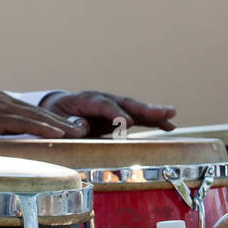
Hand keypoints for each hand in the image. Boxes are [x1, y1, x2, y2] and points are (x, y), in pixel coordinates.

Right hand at [0, 88, 87, 146]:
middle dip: (59, 121)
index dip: (48, 119)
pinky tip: (56, 134)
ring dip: (57, 125)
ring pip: (33, 115)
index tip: (65, 127)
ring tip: (75, 133)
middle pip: (35, 110)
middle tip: (79, 130)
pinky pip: (22, 122)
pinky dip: (42, 128)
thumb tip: (4, 142)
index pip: (27, 110)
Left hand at [40, 91, 176, 135]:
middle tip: (161, 112)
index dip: (114, 113)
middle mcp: (102, 100)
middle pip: (124, 102)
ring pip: (135, 108)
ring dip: (153, 112)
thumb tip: (82, 127)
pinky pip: (138, 117)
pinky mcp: (119, 115)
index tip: (127, 123)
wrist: (57, 109)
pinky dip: (153, 121)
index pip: (102, 104)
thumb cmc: (55, 116)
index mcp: (84, 100)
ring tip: (172, 114)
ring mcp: (112, 106)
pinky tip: (169, 125)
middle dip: (143, 108)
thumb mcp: (56, 120)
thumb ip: (68, 123)